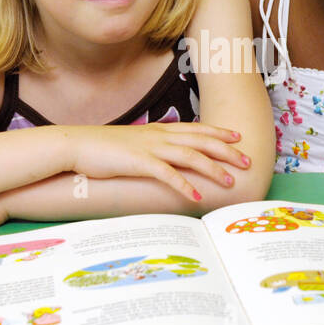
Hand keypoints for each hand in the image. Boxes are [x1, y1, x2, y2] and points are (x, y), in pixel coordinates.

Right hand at [63, 123, 250, 200]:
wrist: (76, 145)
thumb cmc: (102, 147)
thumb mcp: (132, 143)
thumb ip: (149, 148)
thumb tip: (162, 159)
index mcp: (157, 130)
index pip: (195, 128)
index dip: (218, 132)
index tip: (237, 137)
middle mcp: (159, 135)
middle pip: (201, 140)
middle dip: (227, 151)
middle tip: (247, 161)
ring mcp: (150, 148)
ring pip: (191, 156)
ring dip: (213, 169)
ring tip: (230, 181)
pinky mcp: (139, 162)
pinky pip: (168, 174)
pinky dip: (185, 185)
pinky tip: (198, 195)